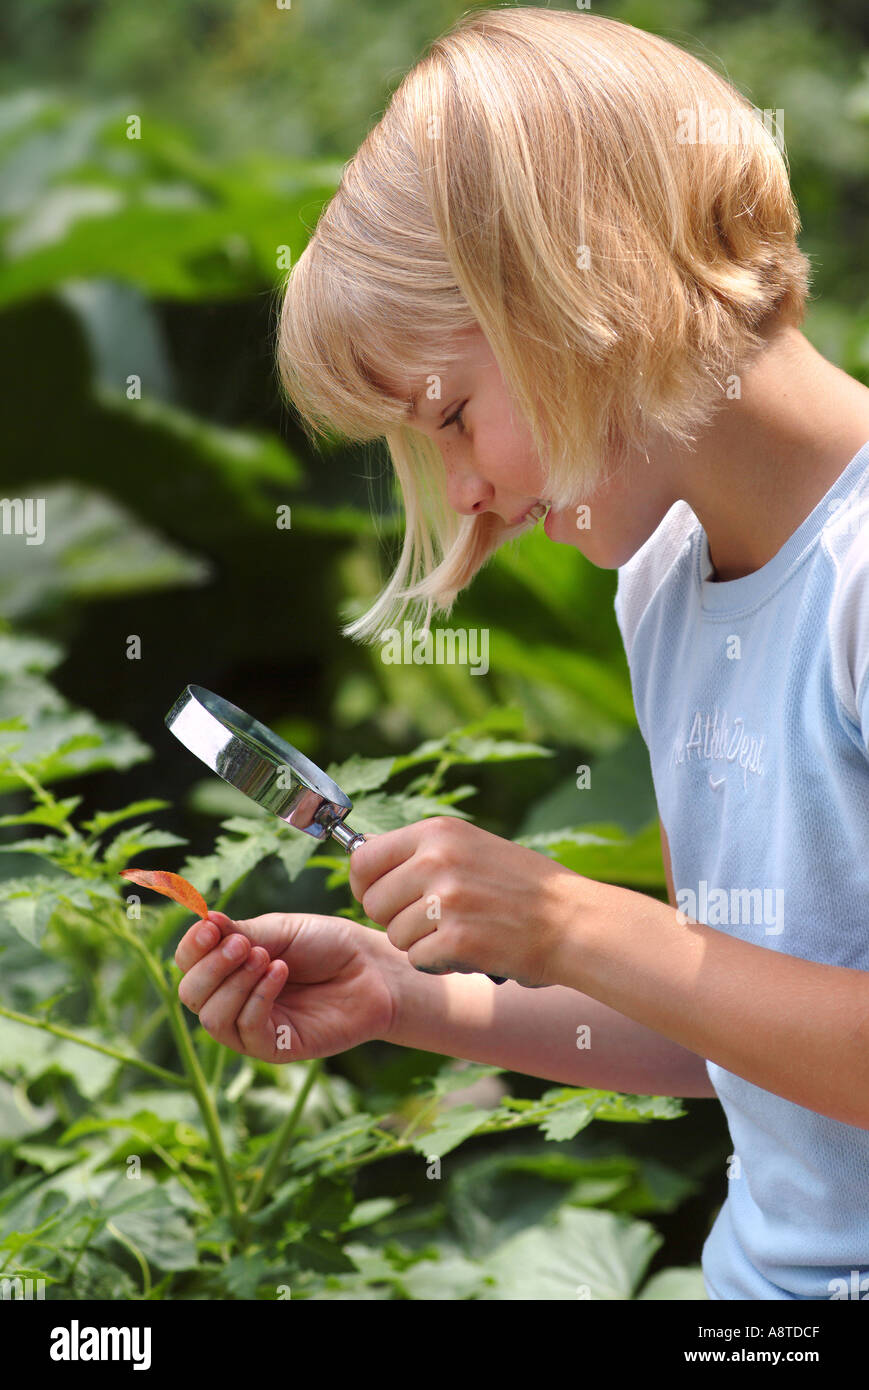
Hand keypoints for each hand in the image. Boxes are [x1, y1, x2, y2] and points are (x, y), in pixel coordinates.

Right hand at [174, 910, 395, 1061]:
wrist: (371, 968)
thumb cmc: (327, 945)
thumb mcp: (281, 930)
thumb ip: (241, 931)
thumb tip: (203, 918)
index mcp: (229, 968)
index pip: (188, 964)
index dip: (192, 946)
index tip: (211, 927)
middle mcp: (233, 1000)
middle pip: (191, 995)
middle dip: (211, 967)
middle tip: (242, 945)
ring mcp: (252, 1027)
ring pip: (213, 1018)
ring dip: (234, 983)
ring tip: (265, 958)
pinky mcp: (276, 1048)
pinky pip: (248, 1031)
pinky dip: (258, 998)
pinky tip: (280, 973)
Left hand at [348, 816, 572, 986]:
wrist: (573, 920)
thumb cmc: (524, 888)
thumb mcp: (471, 848)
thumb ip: (422, 854)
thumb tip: (363, 859)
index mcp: (438, 832)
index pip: (364, 858)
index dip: (365, 886)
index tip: (380, 898)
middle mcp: (436, 859)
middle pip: (374, 903)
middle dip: (395, 920)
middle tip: (432, 923)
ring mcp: (447, 899)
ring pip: (395, 935)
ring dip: (421, 944)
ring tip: (461, 933)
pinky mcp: (457, 939)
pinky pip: (418, 960)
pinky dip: (440, 964)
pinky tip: (470, 952)